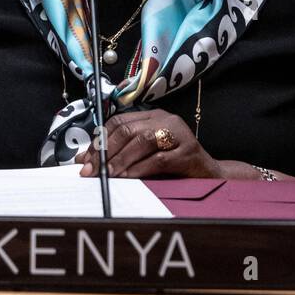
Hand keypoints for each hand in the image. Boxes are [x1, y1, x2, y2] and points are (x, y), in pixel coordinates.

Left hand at [74, 109, 220, 178]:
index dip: (100, 140)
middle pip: (128, 130)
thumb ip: (120, 153)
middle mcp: (165, 120)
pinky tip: (127, 179)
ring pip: (142, 142)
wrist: (210, 174)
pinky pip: (158, 159)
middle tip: (92, 170)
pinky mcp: (187, 152)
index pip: (119, 122)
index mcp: (153, 116)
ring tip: (107, 176)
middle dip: (106, 151)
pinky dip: (139, 169)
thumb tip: (85, 160)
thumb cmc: (173, 164)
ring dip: (121, 160)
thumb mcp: (145, 155)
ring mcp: (178, 134)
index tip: (86, 160)